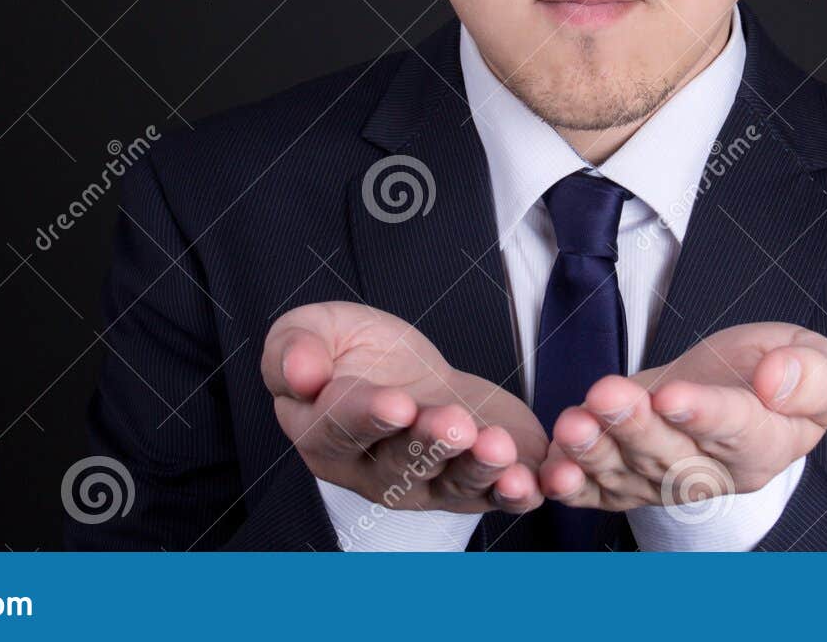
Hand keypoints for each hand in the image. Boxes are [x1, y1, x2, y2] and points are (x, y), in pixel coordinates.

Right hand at [262, 301, 546, 513]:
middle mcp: (374, 471)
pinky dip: (515, 494)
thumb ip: (296, 348)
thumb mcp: (315, 330)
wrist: (412, 374)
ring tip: (497, 446)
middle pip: (401, 464)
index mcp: (326, 433)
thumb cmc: (355, 352)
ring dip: (477, 469)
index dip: (369, 417)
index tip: (397, 403)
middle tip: (455, 423)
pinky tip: (531, 482)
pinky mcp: (476, 485)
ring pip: (452, 484)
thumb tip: (299, 371)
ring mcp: (427, 486)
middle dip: (430, 444)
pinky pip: (495, 497)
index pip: (343, 427)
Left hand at [538, 323, 826, 511]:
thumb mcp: (820, 361)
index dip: (702, 414)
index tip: (671, 395)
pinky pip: (600, 491)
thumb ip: (813, 375)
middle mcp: (714, 473)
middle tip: (607, 395)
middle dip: (636, 427)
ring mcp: (667, 480)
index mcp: (767, 444)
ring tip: (574, 423)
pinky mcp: (630, 478)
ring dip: (596, 451)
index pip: (737, 432)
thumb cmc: (779, 372)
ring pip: (629, 473)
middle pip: (673, 456)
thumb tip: (777, 381)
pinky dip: (574, 485)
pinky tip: (552, 470)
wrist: (741, 384)